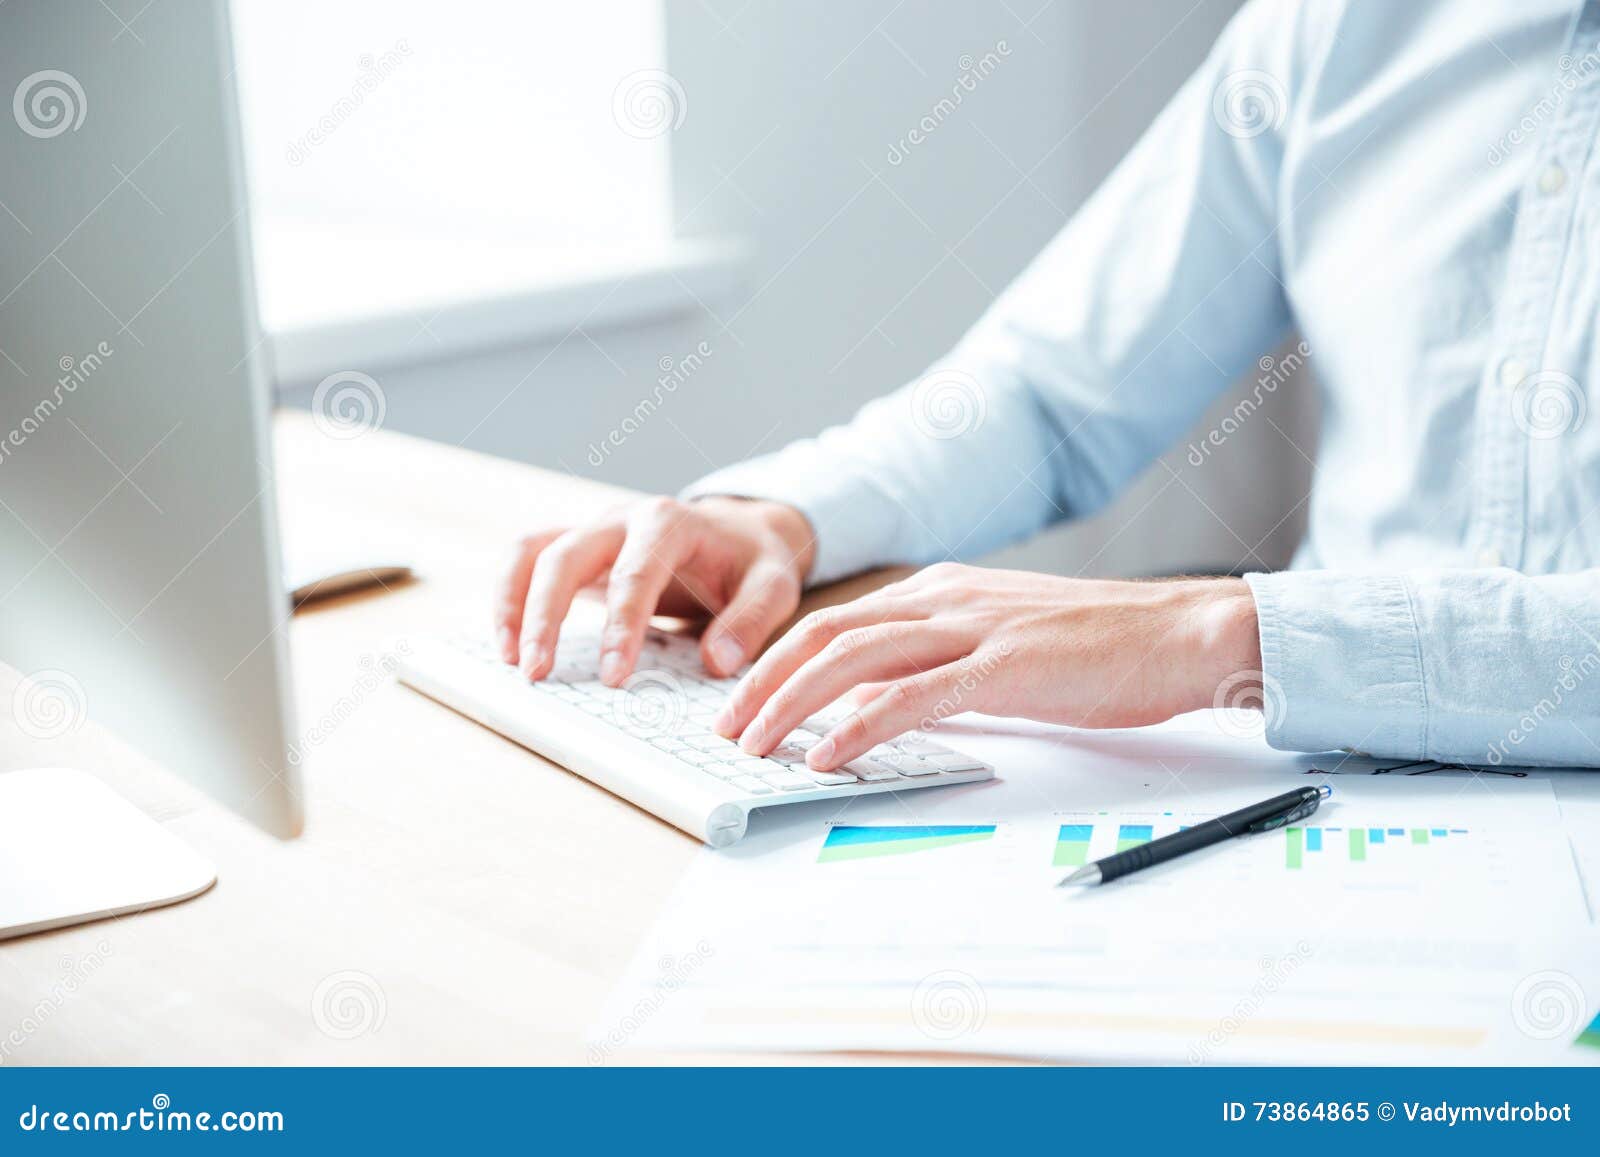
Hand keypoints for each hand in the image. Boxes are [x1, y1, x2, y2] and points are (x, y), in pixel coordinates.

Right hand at [495, 496, 814, 684]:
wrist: (738, 531)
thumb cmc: (751, 560)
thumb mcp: (774, 584)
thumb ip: (750, 620)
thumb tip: (717, 661)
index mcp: (670, 523)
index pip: (635, 573)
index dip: (620, 625)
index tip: (612, 675)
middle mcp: (622, 520)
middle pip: (566, 555)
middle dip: (545, 615)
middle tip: (538, 672)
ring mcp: (594, 531)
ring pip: (532, 552)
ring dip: (511, 602)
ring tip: (510, 660)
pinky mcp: (577, 549)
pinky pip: (527, 561)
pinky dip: (509, 596)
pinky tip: (509, 643)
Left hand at [713, 563, 1261, 770]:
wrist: (1181, 633)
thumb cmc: (1101, 647)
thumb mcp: (1002, 644)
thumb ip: (942, 663)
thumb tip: (882, 704)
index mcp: (941, 590)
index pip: (836, 622)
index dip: (777, 663)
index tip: (743, 703)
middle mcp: (945, 598)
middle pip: (826, 634)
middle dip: (762, 683)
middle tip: (726, 730)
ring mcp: (973, 629)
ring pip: (853, 658)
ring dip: (791, 705)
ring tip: (756, 747)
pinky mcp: (1003, 668)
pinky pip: (911, 697)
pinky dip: (858, 727)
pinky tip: (827, 756)